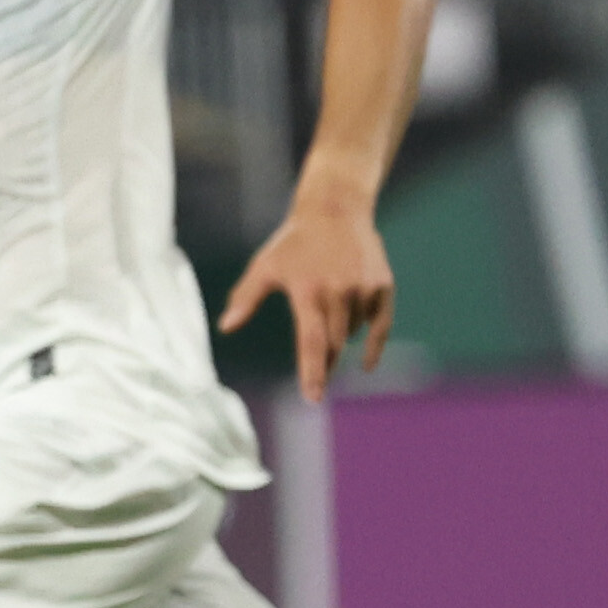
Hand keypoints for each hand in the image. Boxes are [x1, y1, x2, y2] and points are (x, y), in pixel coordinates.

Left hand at [218, 198, 393, 403]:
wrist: (335, 210)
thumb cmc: (293, 243)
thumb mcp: (265, 267)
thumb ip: (246, 297)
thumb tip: (225, 326)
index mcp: (308, 292)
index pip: (312, 342)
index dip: (313, 373)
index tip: (313, 398)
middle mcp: (338, 292)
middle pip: (333, 345)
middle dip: (325, 364)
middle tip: (318, 381)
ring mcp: (363, 289)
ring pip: (353, 334)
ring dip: (341, 336)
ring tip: (330, 311)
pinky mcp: (382, 286)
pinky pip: (380, 326)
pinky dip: (373, 345)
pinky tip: (367, 364)